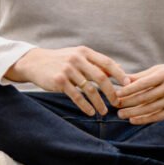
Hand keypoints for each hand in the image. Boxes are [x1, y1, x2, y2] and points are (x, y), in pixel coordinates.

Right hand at [5, 46, 129, 115]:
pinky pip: (76, 96)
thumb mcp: (78, 56)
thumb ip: (96, 63)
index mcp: (84, 52)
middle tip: (117, 102)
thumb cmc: (61, 60)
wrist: (35, 62)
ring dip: (99, 102)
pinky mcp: (59, 81)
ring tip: (104, 111)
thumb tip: (119, 69)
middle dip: (111, 92)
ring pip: (89, 89)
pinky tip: (90, 112)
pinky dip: (85, 106)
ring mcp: (68, 70)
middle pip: (101, 77)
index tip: (128, 85)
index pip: (107, 62)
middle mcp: (77, 59)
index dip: (119, 74)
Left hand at [115, 62, 163, 123]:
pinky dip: (145, 119)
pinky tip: (134, 120)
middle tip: (115, 105)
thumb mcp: (161, 69)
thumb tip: (123, 79)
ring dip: (134, 112)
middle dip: (128, 102)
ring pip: (150, 108)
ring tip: (121, 114)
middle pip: (145, 97)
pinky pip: (158, 116)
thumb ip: (142, 76)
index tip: (117, 93)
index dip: (129, 89)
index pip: (143, 83)